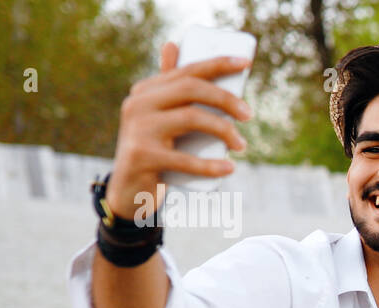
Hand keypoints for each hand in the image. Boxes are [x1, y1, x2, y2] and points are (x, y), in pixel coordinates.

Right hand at [105, 42, 252, 219]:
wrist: (129, 191)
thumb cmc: (155, 150)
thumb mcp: (160, 117)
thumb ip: (169, 88)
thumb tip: (173, 44)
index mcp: (146, 91)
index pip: (186, 71)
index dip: (217, 64)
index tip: (246, 63)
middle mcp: (138, 104)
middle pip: (190, 89)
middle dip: (225, 98)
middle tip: (249, 115)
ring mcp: (137, 130)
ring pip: (190, 118)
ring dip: (224, 130)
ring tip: (241, 145)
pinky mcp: (141, 157)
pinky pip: (184, 159)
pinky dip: (211, 166)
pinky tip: (228, 168)